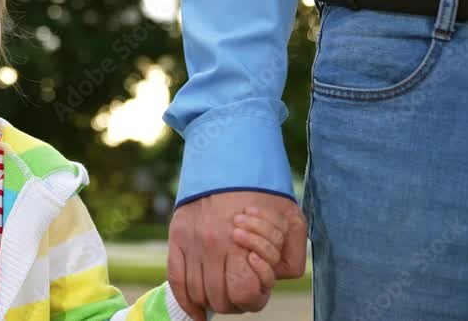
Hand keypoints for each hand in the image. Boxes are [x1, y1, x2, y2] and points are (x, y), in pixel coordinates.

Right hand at [167, 191, 306, 320]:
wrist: (229, 162)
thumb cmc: (265, 193)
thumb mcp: (292, 222)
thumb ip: (291, 258)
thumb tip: (274, 280)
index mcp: (240, 243)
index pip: (243, 294)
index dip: (254, 297)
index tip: (257, 288)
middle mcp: (211, 246)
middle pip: (221, 299)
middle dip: (234, 301)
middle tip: (240, 291)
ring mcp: (191, 243)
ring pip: (198, 293)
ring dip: (211, 300)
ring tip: (222, 292)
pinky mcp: (177, 238)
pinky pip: (175, 280)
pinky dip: (186, 301)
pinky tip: (196, 312)